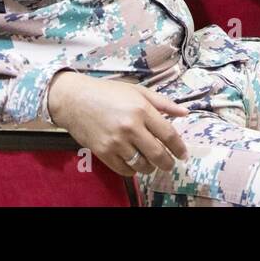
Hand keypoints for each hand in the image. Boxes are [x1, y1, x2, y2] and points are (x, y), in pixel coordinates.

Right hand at [47, 71, 188, 177]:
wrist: (74, 100)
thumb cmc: (107, 92)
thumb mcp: (137, 91)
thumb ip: (163, 103)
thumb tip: (185, 113)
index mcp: (141, 109)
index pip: (168, 134)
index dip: (179, 147)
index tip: (183, 154)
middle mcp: (130, 127)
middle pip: (158, 154)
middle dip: (168, 163)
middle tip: (170, 164)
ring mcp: (116, 142)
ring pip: (142, 165)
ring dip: (150, 167)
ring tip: (151, 163)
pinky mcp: (103, 153)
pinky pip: (125, 170)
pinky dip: (133, 170)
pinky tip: (134, 163)